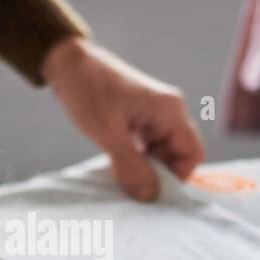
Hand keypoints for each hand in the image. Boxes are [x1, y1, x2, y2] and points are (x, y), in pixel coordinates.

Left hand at [42, 37, 203, 200]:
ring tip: (122, 175)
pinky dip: (137, 159)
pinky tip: (119, 165)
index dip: (176, 176)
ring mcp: (154, 116)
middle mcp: (169, 112)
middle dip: (159, 174)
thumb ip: (130, 165)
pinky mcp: (140, 119)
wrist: (67, 64)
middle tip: (132, 185)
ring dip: (146, 167)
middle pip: (178, 156)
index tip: (150, 189)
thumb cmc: (89, 91)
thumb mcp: (108, 133)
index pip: (192, 154)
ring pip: (161, 153)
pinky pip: (148, 147)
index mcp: (170, 111)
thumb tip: (150, 195)